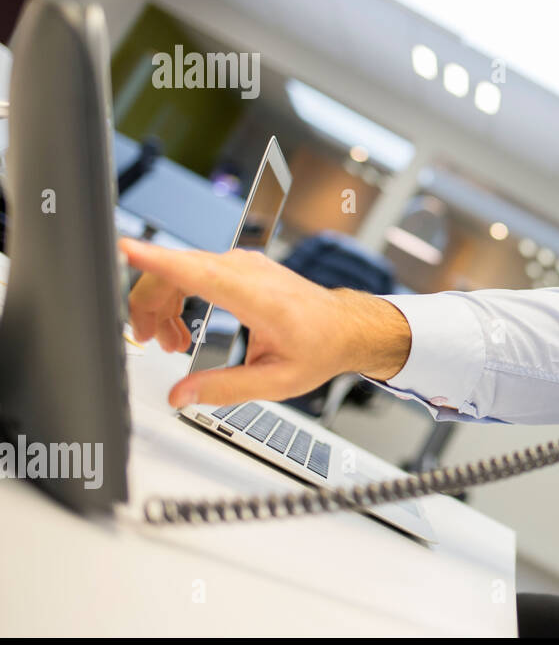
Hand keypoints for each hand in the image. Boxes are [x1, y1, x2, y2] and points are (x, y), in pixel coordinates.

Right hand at [119, 237, 411, 407]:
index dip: (159, 261)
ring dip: (162, 305)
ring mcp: (242, 264)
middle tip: (149, 340)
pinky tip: (183, 329)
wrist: (344, 327)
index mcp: (259, 298)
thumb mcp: (277, 381)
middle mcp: (248, 272)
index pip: (199, 273)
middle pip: (177, 271)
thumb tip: (181, 395)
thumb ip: (226, 388)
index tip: (127, 249)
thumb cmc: (319, 347)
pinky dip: (178, 296)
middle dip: (148, 304)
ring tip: (171, 343)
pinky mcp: (238, 266)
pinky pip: (193, 271)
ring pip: (180, 270)